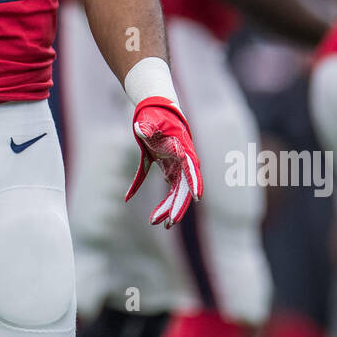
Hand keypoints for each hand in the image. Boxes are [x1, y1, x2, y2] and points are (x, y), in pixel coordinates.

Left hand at [124, 96, 201, 227]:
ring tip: (155, 222)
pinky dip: (163, 204)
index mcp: (182, 149)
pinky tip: (154, 217)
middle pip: (184, 187)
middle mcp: (184, 162)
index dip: (195, 182)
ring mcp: (178, 168)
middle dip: (178, 205)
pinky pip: (170, 192)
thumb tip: (139, 130)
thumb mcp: (149, 121)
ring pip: (177, 193)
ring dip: (168, 208)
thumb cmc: (155, 117)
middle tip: (169, 221)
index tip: (197, 197)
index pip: (191, 167)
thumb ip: (146, 127)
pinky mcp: (171, 172)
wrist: (157, 114)